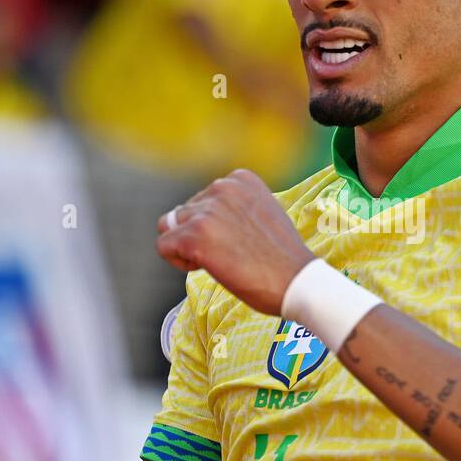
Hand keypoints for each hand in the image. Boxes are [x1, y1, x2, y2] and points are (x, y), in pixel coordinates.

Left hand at [157, 168, 314, 315]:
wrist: (296, 281)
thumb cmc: (282, 258)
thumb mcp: (262, 214)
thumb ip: (233, 208)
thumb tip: (189, 217)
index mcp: (239, 179)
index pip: (202, 199)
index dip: (213, 225)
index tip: (238, 241)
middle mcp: (222, 187)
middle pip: (185, 212)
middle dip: (198, 236)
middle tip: (230, 255)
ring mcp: (207, 211)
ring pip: (171, 228)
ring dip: (187, 248)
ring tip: (219, 261)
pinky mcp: (194, 235)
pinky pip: (164, 246)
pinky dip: (178, 261)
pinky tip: (206, 267)